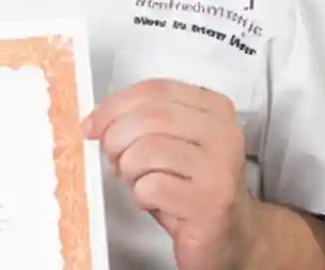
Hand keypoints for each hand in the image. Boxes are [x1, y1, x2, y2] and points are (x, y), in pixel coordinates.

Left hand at [82, 79, 260, 269]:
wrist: (230, 234)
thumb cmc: (191, 187)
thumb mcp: (171, 142)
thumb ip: (142, 121)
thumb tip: (96, 121)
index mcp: (215, 109)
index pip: (156, 89)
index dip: (115, 104)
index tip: (94, 124)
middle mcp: (224, 134)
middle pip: (150, 116)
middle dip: (117, 136)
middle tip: (112, 156)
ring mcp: (220, 169)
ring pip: (148, 149)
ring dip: (129, 169)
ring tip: (138, 180)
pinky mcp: (210, 203)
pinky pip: (153, 186)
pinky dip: (141, 195)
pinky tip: (153, 200)